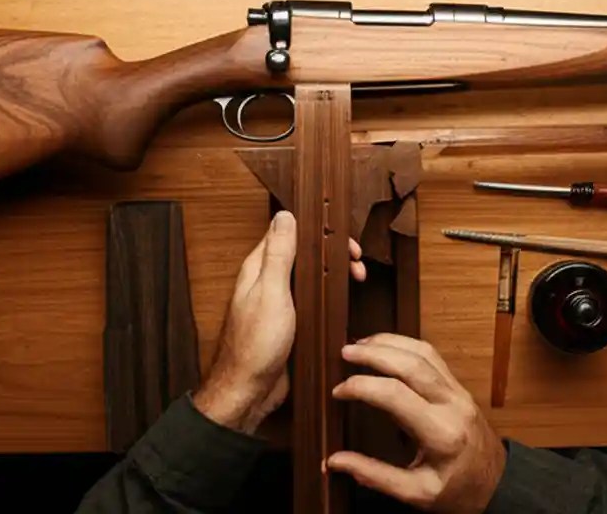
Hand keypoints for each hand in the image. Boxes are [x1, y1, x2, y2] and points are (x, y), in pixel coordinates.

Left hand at [194, 210, 364, 434]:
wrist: (248, 391)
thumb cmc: (255, 346)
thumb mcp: (271, 292)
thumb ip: (278, 254)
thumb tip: (285, 216)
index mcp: (259, 269)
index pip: (290, 234)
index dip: (319, 233)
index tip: (344, 241)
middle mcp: (266, 282)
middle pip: (304, 255)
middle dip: (332, 254)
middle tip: (357, 263)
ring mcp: (278, 303)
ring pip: (309, 277)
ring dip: (333, 273)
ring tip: (357, 278)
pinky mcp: (288, 322)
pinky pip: (310, 300)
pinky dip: (328, 295)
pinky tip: (342, 300)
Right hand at [326, 334, 506, 513]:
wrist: (499, 485)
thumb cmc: (459, 492)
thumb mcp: (416, 494)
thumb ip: (374, 476)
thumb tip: (334, 462)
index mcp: (441, 433)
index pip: (394, 395)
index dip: (362, 387)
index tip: (339, 392)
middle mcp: (452, 405)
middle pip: (410, 364)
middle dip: (373, 353)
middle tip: (344, 353)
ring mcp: (459, 392)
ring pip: (424, 353)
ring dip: (390, 342)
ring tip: (360, 343)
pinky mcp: (460, 387)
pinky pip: (433, 357)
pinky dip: (407, 345)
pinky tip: (387, 347)